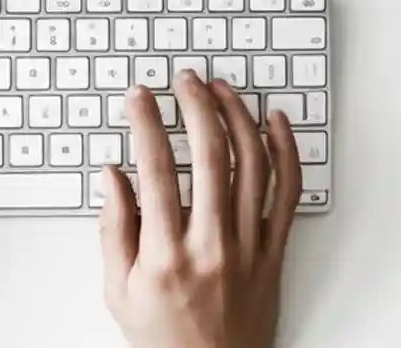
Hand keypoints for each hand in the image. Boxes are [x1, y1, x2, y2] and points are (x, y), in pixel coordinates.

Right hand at [99, 71, 302, 347]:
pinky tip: (274, 122)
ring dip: (237, 116)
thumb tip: (111, 176)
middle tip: (183, 79)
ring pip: (252, 164)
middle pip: (210, 155)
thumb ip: (114, 228)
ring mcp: (249, 245)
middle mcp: (212, 245)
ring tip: (221, 89)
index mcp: (166, 254)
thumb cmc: (165, 338)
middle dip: (195, 105)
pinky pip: (288, 191)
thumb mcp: (117, 290)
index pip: (156, 169)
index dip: (146, 122)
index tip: (139, 97)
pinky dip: (285, 150)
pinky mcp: (274, 250)